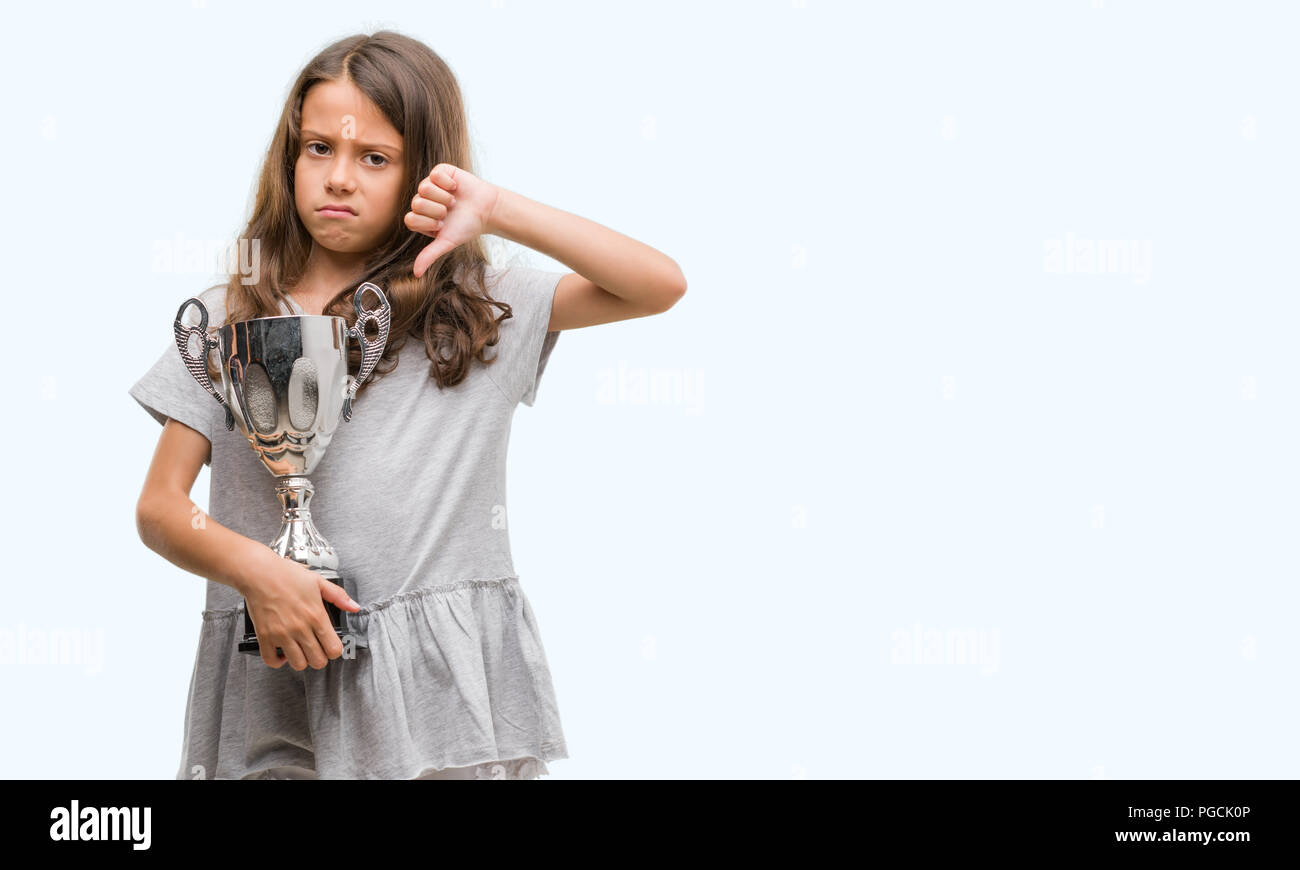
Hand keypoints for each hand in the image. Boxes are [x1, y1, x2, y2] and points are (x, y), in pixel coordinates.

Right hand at [240, 549, 361, 670]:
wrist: (259, 573)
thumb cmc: (287, 575)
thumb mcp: (318, 581)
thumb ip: (339, 596)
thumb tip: (355, 607)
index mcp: (316, 616)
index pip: (333, 649)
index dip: (334, 650)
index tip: (330, 645)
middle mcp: (300, 628)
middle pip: (318, 661)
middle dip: (320, 657)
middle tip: (316, 649)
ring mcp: (282, 634)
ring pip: (298, 664)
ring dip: (301, 660)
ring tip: (300, 650)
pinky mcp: (265, 636)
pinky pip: (272, 661)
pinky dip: (278, 661)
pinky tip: (283, 651)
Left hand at [405, 163, 500, 278]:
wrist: (486, 210)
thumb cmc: (467, 227)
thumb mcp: (447, 242)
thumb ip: (429, 255)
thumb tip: (416, 274)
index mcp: (421, 217)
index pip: (410, 219)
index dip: (428, 222)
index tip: (442, 224)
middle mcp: (422, 200)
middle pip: (416, 203)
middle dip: (437, 210)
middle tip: (450, 212)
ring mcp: (430, 185)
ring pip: (424, 188)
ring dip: (444, 197)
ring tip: (454, 201)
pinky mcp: (440, 172)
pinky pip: (435, 174)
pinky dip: (448, 183)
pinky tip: (455, 187)